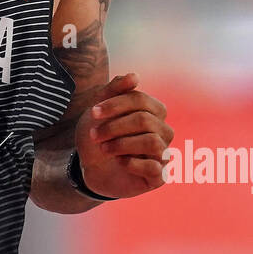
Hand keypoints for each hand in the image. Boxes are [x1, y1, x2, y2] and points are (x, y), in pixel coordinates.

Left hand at [73, 72, 172, 199]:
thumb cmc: (99, 134)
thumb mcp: (100, 110)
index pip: (141, 100)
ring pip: (152, 142)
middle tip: (95, 135)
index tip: (93, 112)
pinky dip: (132, 163)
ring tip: (104, 149)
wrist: (89, 166)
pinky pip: (154, 167)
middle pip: (145, 120)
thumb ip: (114, 90)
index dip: (116, 104)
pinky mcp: (158, 177)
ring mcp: (163, 154)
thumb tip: (135, 76)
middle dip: (115, 127)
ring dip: (121, 144)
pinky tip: (119, 162)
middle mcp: (163, 131)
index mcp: (153, 112)